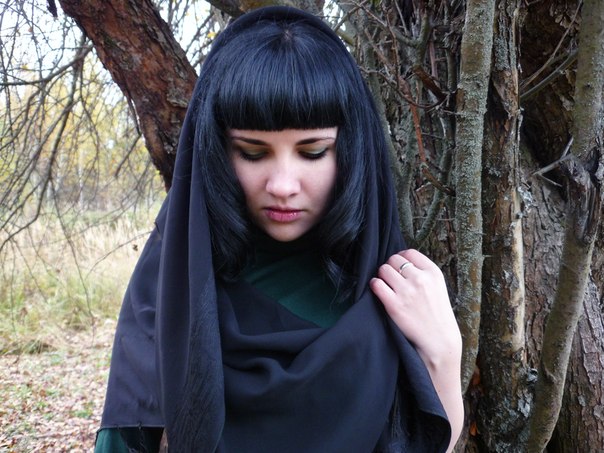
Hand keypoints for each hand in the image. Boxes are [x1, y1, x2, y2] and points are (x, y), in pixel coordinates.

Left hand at [370, 249, 463, 451]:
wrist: (439, 342)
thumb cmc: (437, 315)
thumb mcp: (438, 288)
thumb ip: (422, 273)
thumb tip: (400, 259)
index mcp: (433, 273)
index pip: (409, 252)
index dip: (401, 258)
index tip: (399, 267)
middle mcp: (420, 279)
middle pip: (393, 259)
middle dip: (390, 267)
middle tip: (391, 279)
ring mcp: (406, 292)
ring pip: (383, 270)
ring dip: (382, 276)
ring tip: (386, 287)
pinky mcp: (394, 305)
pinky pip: (376, 284)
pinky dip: (375, 286)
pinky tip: (380, 292)